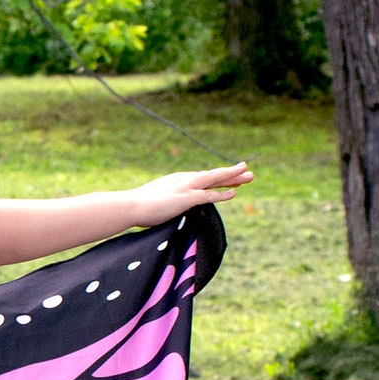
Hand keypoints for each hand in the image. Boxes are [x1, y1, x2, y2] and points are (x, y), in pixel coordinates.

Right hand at [128, 161, 252, 222]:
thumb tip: (165, 209)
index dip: (217, 177)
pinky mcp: (185, 198)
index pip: (201, 178)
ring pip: (214, 180)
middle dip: (231, 174)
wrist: (129, 206)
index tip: (228, 177)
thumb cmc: (137, 207)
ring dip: (232, 178)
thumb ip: (165, 202)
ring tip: (249, 176)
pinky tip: (234, 193)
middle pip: (212, 175)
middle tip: (247, 170)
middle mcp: (184, 180)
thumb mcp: (155, 201)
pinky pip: (208, 195)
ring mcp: (185, 188)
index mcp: (177, 180)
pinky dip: (222, 194)